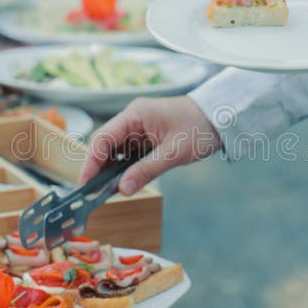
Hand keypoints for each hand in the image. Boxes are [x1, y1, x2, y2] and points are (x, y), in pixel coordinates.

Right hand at [80, 96, 220, 195]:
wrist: (221, 118)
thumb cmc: (200, 128)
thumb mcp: (173, 153)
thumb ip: (146, 171)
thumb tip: (123, 189)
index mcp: (135, 114)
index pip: (103, 137)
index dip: (91, 161)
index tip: (86, 183)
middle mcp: (133, 118)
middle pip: (106, 144)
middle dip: (99, 168)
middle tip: (94, 192)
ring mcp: (139, 126)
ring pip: (116, 149)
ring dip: (111, 169)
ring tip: (107, 191)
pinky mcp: (146, 135)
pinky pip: (128, 152)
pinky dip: (124, 167)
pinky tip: (124, 181)